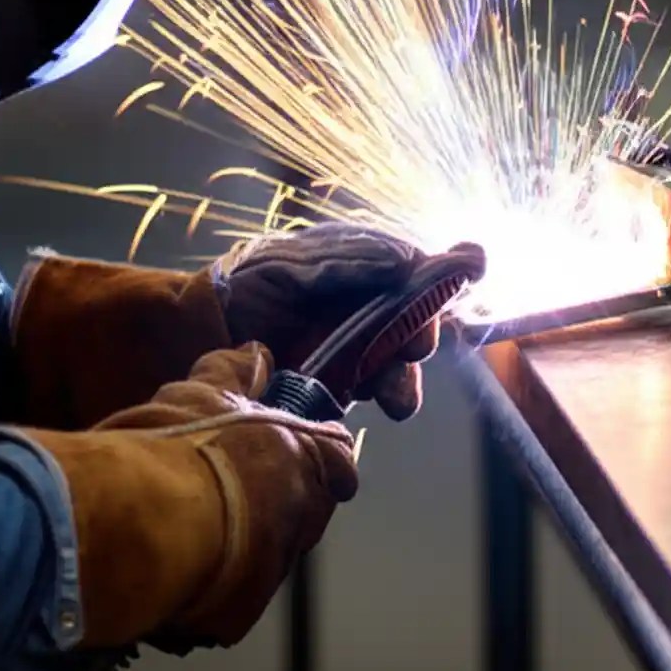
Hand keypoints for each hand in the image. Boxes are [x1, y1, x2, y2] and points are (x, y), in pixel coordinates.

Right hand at [0, 343, 357, 648]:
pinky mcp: (240, 613)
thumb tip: (255, 352)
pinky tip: (177, 566)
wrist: (146, 525)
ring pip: (269, 554)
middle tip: (229, 493)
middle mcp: (304, 515)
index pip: (339, 459)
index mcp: (308, 458)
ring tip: (196, 529)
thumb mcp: (202, 393)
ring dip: (242, 543)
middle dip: (276, 504)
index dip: (323, 458)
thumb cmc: (182, 452)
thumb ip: (232, 371)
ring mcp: (275, 567)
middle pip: (305, 511)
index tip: (304, 457)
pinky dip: (211, 584)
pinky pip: (230, 597)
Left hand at [214, 222, 439, 420]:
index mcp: (367, 271)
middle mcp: (370, 313)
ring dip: (404, 385)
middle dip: (421, 337)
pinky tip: (356, 408)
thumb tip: (406, 261)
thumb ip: (348, 261)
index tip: (470, 271)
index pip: (419, 273)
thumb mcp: (295, 261)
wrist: (200, 330)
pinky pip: (366, 402)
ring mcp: (357, 354)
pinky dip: (367, 409)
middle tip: (416, 345)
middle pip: (416, 326)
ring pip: (398, 370)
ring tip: (397, 401)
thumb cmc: (250, 282)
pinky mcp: (338, 391)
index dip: (446, 274)